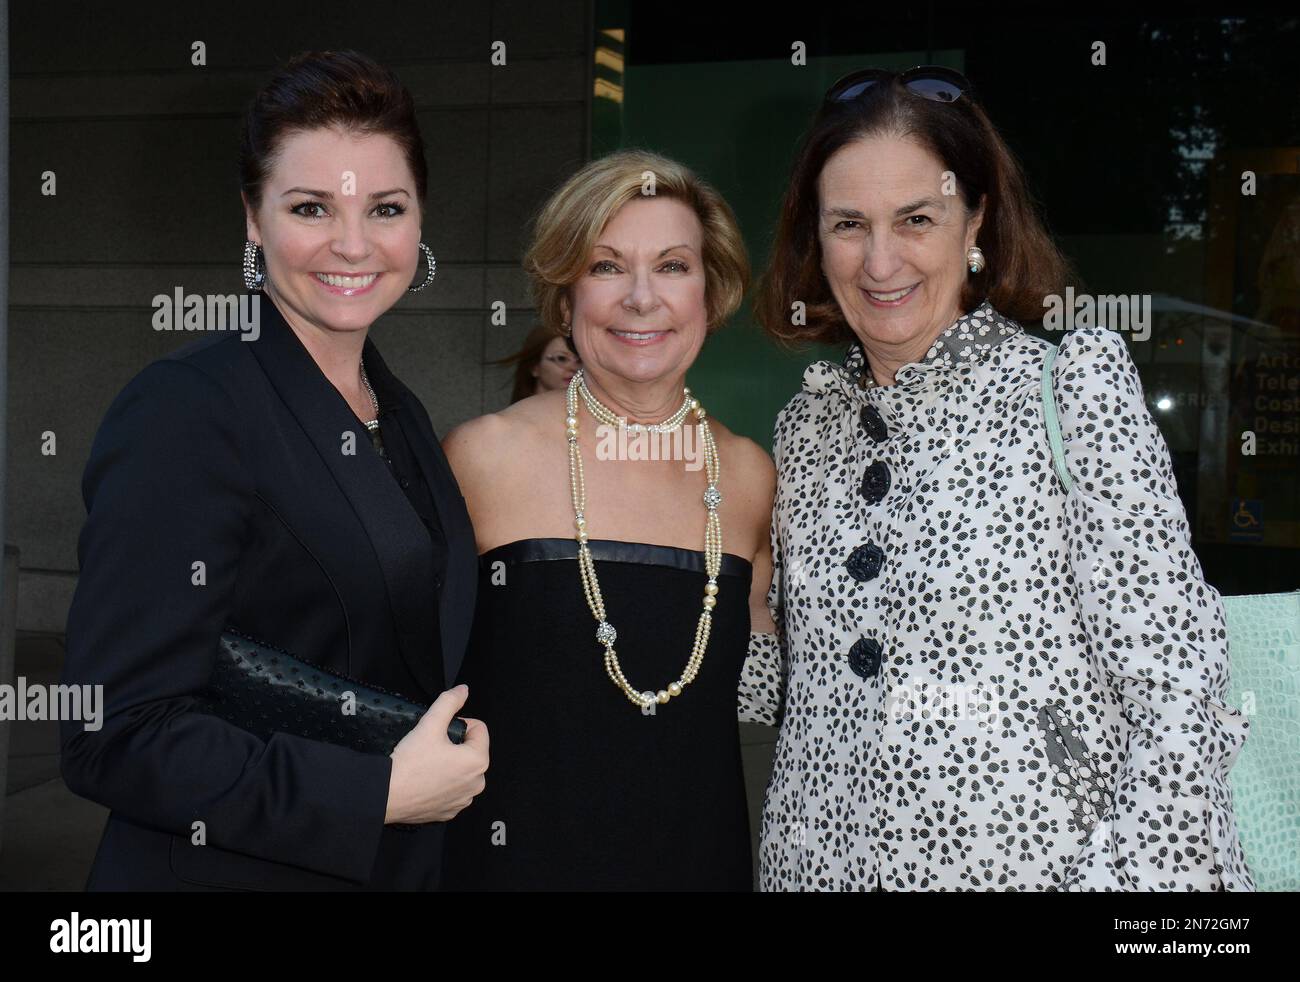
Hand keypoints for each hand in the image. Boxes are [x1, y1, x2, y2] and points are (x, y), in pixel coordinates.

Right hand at [384, 684, 487, 824]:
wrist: (386, 795)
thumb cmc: (409, 762)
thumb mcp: (430, 724)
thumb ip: (449, 702)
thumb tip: (463, 690)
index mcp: (478, 761)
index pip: (479, 729)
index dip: (459, 724)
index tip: (440, 730)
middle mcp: (477, 783)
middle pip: (472, 750)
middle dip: (455, 745)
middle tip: (432, 746)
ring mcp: (464, 800)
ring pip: (462, 771)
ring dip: (450, 764)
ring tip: (427, 763)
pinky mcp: (450, 812)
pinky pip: (452, 790)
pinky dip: (442, 783)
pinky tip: (426, 780)